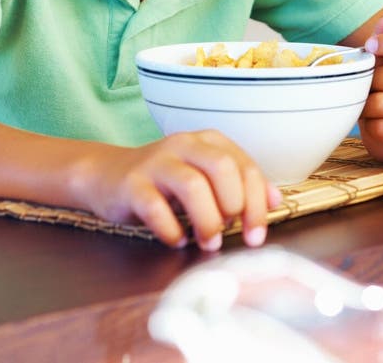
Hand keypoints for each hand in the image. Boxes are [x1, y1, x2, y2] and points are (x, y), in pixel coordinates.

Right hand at [69, 130, 282, 251]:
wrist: (108, 176)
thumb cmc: (166, 182)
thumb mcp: (204, 177)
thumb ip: (238, 185)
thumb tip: (274, 200)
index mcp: (208, 141)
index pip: (244, 166)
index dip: (257, 202)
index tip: (257, 234)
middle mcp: (184, 144)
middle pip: (222, 168)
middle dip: (234, 206)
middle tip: (228, 233)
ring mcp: (156, 162)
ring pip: (192, 186)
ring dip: (206, 221)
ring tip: (207, 242)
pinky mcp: (132, 184)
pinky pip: (155, 207)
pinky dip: (171, 230)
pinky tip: (176, 239)